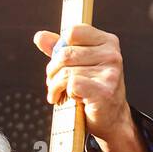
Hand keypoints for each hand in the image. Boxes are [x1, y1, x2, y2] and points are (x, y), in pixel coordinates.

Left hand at [33, 23, 130, 140]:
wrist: (111, 119)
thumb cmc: (94, 91)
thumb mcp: (79, 65)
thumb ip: (61, 50)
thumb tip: (40, 37)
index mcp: (108, 42)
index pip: (73, 32)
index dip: (60, 47)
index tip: (60, 63)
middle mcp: (111, 55)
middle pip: (65, 54)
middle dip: (52, 70)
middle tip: (52, 82)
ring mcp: (110, 73)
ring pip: (65, 71)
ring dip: (54, 85)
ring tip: (56, 93)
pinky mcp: (104, 91)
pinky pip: (71, 84)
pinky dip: (62, 93)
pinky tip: (65, 99)